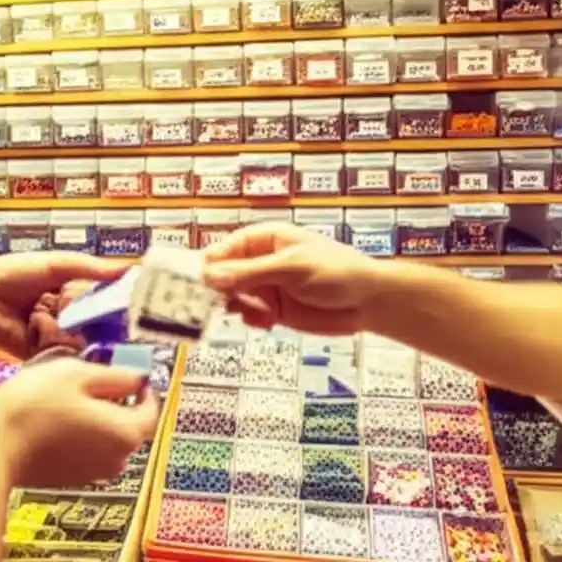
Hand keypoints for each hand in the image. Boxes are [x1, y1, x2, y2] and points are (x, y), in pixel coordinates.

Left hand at [0, 253, 130, 357]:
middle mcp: (68, 314)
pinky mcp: (46, 354)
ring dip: (100, 346)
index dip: (122, 303)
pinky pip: (66, 357)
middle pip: (98, 323)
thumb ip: (88, 268)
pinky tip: (98, 361)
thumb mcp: (54, 265)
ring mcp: (58, 335)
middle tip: (141, 336)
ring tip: (126, 352)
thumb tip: (125, 269)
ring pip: (86, 342)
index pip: (104, 298)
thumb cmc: (13, 274)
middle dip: (115, 329)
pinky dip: (78, 359)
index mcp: (72, 290)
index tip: (146, 308)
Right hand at [0, 359, 159, 487]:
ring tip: (69, 397)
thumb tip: (140, 378)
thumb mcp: (78, 374)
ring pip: (108, 439)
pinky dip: (82, 434)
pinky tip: (56, 419)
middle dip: (119, 402)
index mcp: (126, 433)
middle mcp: (118, 459)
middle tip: (93, 380)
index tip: (130, 373)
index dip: (144, 389)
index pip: (151, 411)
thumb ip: (116, 376)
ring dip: (99, 418)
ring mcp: (94, 473)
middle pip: (130, 426)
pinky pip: (89, 451)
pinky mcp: (72, 479)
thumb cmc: (35, 404)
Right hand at [203, 223, 396, 335]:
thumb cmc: (337, 272)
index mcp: (264, 238)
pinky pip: (248, 315)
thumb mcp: (292, 268)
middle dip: (217, 291)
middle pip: (222, 275)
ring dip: (236, 307)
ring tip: (254, 313)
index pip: (223, 249)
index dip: (207, 265)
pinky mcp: (273, 309)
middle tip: (215, 305)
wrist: (367, 302)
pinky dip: (252, 320)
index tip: (194, 284)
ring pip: (232, 297)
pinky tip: (267, 322)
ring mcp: (265, 286)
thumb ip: (251, 274)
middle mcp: (260, 261)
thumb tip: (212, 276)